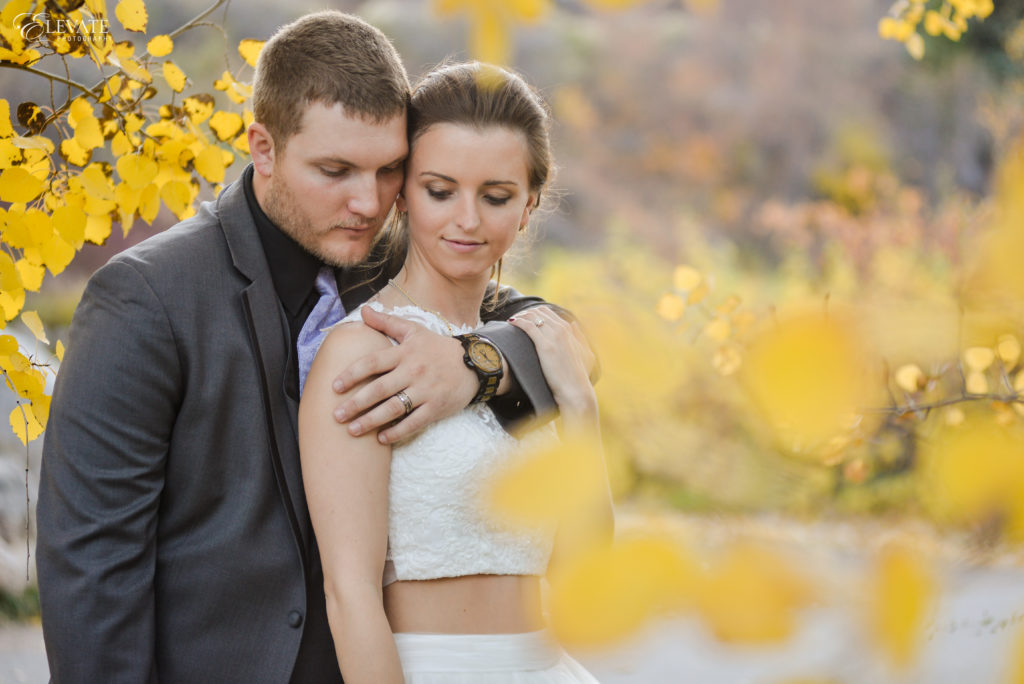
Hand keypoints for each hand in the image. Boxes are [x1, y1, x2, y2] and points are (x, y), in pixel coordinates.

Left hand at [332, 305, 477, 443]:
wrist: (474, 364)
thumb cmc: (438, 348)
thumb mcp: (414, 330)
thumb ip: (387, 323)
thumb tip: (364, 310)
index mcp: (405, 353)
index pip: (373, 362)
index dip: (352, 374)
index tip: (334, 386)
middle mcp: (413, 371)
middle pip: (379, 389)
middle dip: (356, 403)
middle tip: (336, 415)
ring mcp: (425, 391)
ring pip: (394, 408)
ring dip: (371, 421)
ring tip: (352, 430)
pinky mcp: (436, 407)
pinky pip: (414, 422)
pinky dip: (397, 431)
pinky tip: (381, 439)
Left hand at [509, 306, 597, 421]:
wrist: (575, 390)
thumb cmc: (579, 375)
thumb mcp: (585, 352)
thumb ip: (579, 336)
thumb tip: (573, 323)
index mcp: (569, 330)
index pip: (548, 312)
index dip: (534, 313)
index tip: (524, 319)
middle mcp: (562, 329)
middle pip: (539, 311)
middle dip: (525, 313)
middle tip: (515, 320)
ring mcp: (554, 336)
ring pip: (532, 316)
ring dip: (519, 316)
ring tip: (510, 322)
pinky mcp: (545, 346)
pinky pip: (528, 326)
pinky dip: (518, 322)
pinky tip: (511, 323)